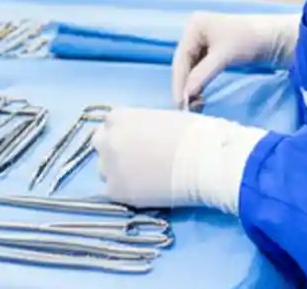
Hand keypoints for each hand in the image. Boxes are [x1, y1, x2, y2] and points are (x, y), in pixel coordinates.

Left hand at [93, 107, 266, 212]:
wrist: (205, 161)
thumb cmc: (195, 134)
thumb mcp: (165, 118)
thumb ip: (146, 125)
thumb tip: (147, 136)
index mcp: (121, 116)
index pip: (111, 122)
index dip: (125, 131)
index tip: (137, 140)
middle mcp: (108, 138)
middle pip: (101, 143)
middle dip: (114, 149)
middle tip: (136, 158)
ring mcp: (109, 166)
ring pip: (105, 169)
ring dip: (118, 171)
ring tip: (142, 177)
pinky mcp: (116, 191)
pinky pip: (112, 191)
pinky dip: (125, 191)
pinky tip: (144, 191)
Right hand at [172, 13, 300, 107]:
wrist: (274, 37)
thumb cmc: (249, 39)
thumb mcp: (224, 56)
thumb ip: (202, 74)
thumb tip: (185, 95)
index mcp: (194, 26)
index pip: (180, 58)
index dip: (179, 81)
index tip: (179, 103)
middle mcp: (195, 31)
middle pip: (184, 63)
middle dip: (185, 85)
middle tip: (185, 108)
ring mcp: (204, 40)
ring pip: (191, 68)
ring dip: (192, 86)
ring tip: (194, 105)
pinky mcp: (213, 50)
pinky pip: (200, 69)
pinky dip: (200, 83)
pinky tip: (200, 97)